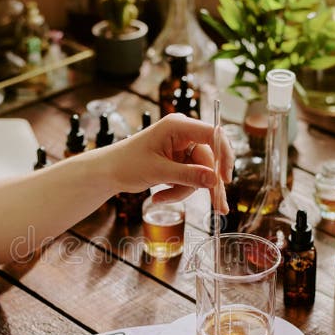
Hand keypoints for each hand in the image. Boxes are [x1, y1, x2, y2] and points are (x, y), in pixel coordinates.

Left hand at [106, 113, 233, 212]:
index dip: (224, 155)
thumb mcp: (159, 171)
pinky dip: (178, 190)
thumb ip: (189, 175)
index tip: (226, 178)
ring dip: (185, 190)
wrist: (108, 172)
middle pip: (209, 160)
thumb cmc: (127, 163)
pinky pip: (190, 178)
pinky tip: (160, 196)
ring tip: (162, 198)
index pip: (213, 135)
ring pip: (200, 173)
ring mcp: (182, 149)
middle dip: (207, 184)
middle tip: (220, 208)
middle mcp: (184, 134)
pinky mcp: (179, 162)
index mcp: (178, 126)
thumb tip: (214, 181)